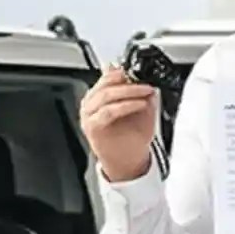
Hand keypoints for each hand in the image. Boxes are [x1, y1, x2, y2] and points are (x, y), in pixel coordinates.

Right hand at [79, 65, 158, 181]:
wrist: (128, 161)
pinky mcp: (92, 127)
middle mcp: (91, 104)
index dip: (124, 72)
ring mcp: (89, 115)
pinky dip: (125, 106)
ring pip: (106, 95)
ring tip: (145, 92)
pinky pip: (108, 112)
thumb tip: (141, 75)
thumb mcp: (140, 107)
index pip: (107, 76)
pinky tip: (139, 104)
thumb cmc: (131, 136)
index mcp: (99, 96)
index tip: (140, 73)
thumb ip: (139, 91)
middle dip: (129, 82)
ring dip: (129, 92)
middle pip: (106, 84)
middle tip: (145, 83)